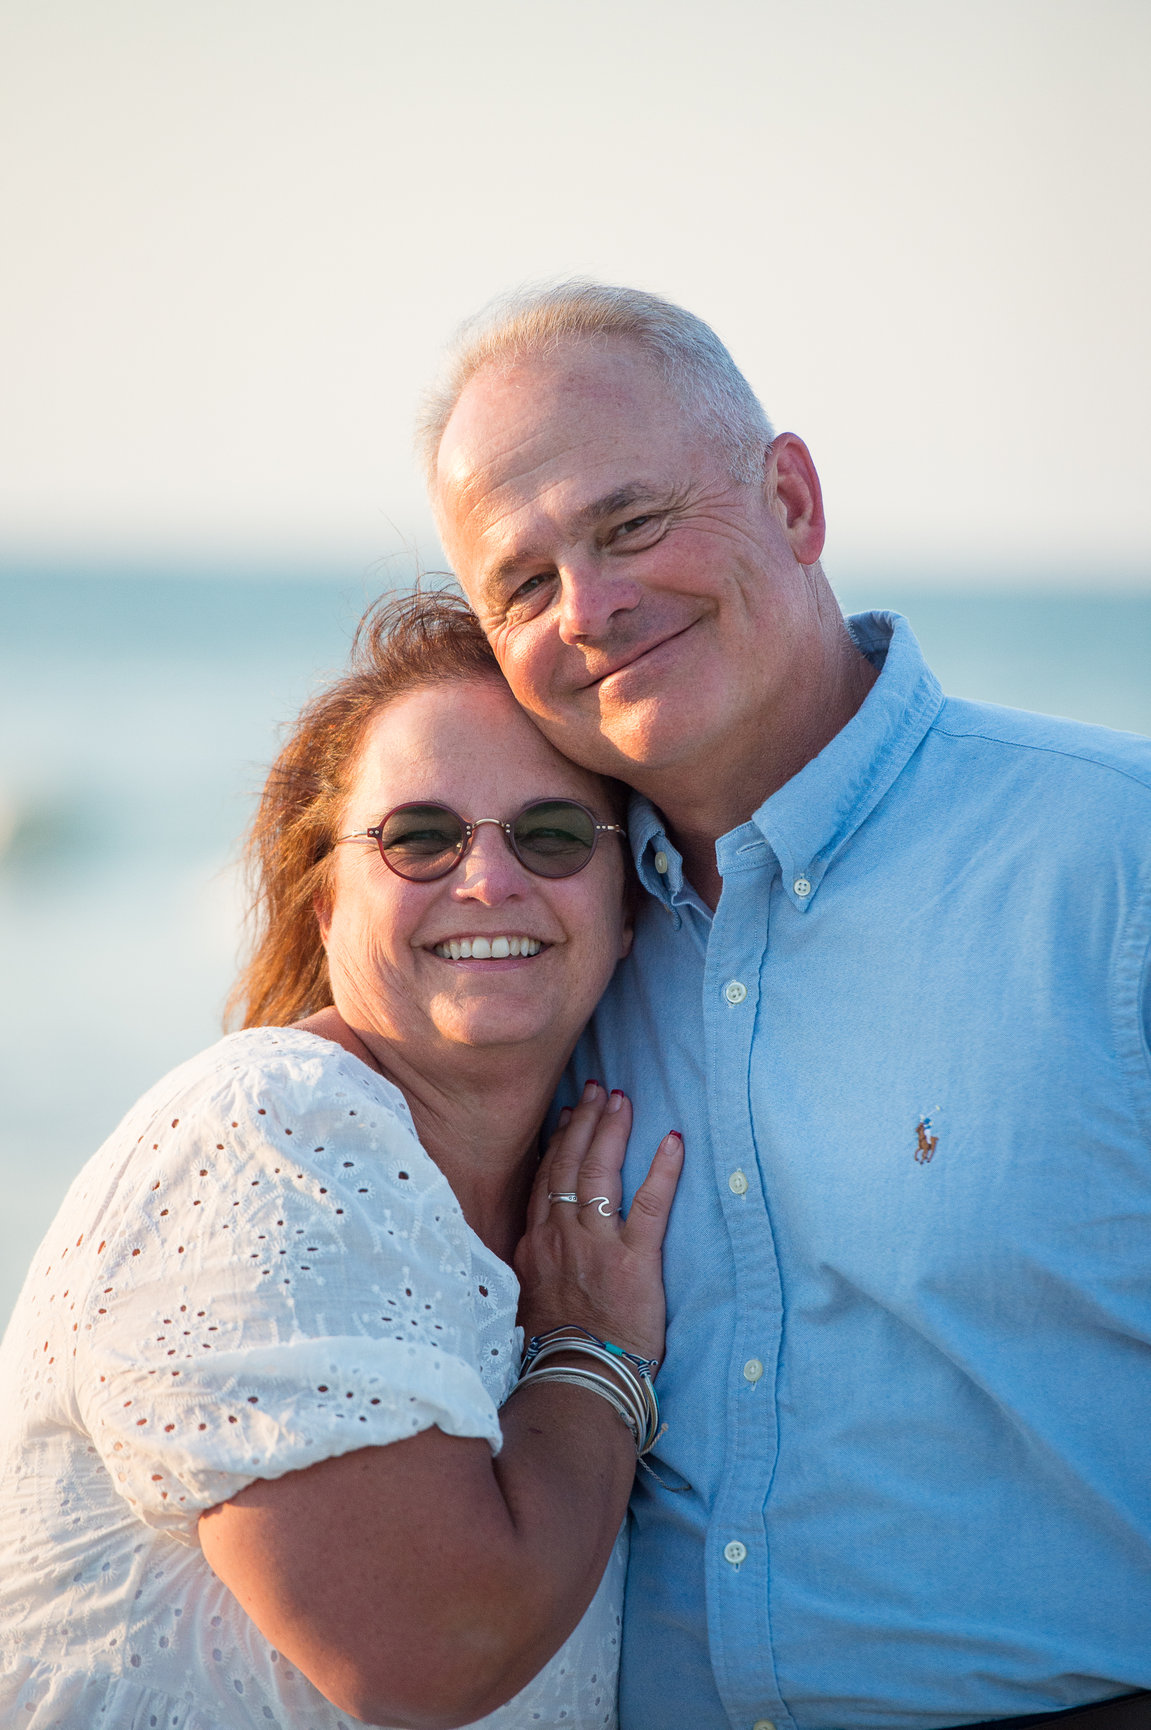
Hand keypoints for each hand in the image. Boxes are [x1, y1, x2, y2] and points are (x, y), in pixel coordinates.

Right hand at [513, 1081, 682, 1366]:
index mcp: (533, 1247)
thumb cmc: (552, 1353)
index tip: (567, 1115)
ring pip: (600, 1172)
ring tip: (622, 1100)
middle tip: (597, 1089)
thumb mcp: (525, 1302)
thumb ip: (532, 1267)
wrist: (574, 1383)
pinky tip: (672, 1141)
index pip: (544, 1179)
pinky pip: (650, 1205)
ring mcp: (596, 1246)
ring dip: (612, 1131)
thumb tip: (534, 1252)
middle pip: (569, 1164)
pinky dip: (662, 1170)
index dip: (557, 1143)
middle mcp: (560, 1237)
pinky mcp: (634, 1262)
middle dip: (584, 1121)